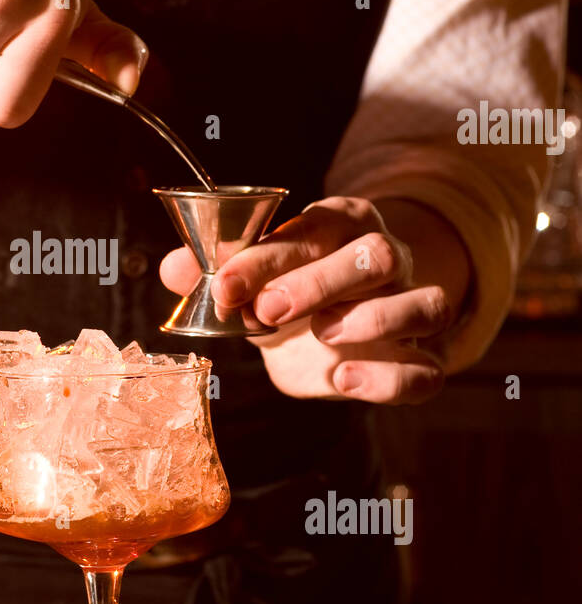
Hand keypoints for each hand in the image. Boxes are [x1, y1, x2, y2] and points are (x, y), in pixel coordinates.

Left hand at [159, 196, 471, 404]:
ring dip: (373, 320)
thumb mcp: (247, 281)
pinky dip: (390, 379)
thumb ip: (213, 271)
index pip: (317, 229)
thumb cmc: (285, 295)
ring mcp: (410, 311)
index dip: (269, 257)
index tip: (225, 286)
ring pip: (426, 304)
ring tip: (321, 335)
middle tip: (266, 311)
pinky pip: (429, 372)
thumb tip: (174, 268)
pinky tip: (344, 379)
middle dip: (320, 282)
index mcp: (342, 224)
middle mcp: (387, 261)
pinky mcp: (419, 362)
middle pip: (379, 256)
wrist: (320, 341)